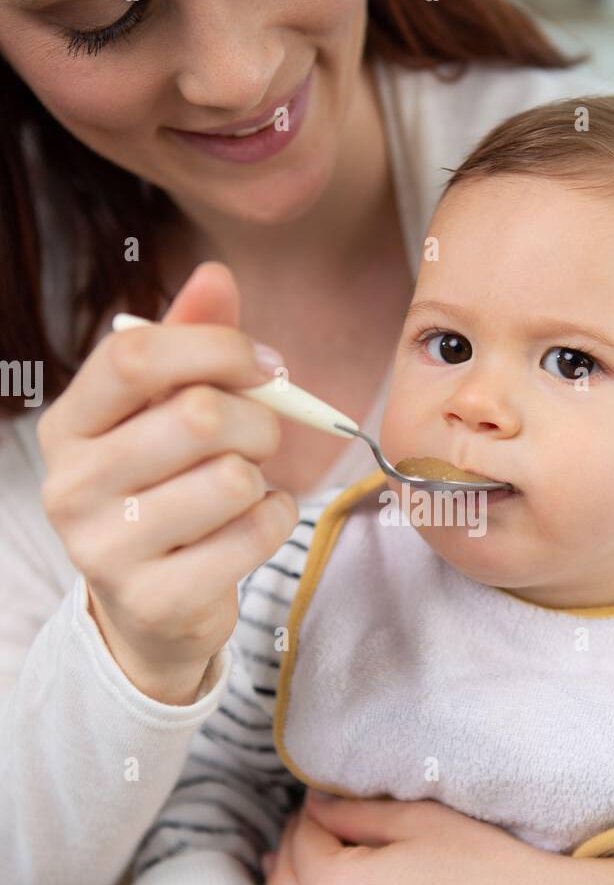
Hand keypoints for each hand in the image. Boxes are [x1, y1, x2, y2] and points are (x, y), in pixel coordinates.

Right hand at [37, 261, 298, 703]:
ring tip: (244, 487)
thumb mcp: (164, 413)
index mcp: (68, 426)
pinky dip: (275, 520)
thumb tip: (216, 276)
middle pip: (199, 416)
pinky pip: (255, 533)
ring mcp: (107, 550)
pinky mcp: (158, 600)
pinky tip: (252, 524)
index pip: (133, 355)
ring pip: (233, 479)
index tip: (265, 364)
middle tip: (262, 437)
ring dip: (263, 476)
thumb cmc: (163, 490)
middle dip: (259, 420)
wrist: (150, 609)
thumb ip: (189, 342)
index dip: (215, 347)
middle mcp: (71, 486)